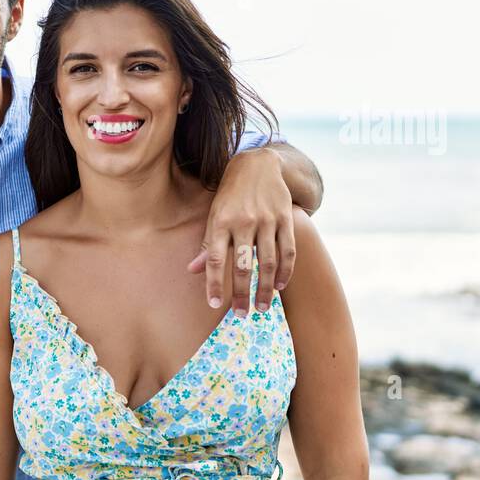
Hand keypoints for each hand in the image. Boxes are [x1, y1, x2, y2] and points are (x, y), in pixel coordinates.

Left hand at [188, 146, 296, 315]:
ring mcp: (267, 220)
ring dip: (265, 288)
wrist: (257, 165)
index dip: (215, 283)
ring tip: (262, 307)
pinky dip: (286, 271)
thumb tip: (192, 271)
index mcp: (221, 223)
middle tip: (242, 315)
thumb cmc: (230, 197)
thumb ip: (208, 246)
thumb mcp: (214, 216)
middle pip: (243, 265)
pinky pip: (288, 250)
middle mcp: (244, 222)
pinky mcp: (285, 218)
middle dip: (242, 293)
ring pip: (268, 261)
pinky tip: (280, 286)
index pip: (216, 260)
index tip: (214, 304)